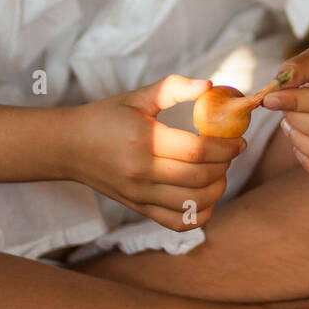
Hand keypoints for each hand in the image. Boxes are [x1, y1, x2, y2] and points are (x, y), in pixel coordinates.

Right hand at [63, 75, 245, 232]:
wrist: (69, 146)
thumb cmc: (106, 117)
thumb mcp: (137, 96)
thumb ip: (174, 88)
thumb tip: (210, 86)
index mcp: (143, 140)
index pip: (196, 150)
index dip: (226, 147)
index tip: (239, 140)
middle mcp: (141, 172)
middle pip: (199, 177)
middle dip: (225, 165)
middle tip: (230, 153)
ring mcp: (139, 195)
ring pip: (192, 203)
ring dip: (217, 189)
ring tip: (219, 171)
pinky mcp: (138, 208)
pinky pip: (177, 222)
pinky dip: (199, 214)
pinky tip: (205, 196)